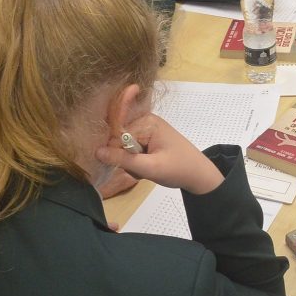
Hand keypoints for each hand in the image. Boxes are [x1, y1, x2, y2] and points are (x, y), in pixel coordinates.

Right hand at [95, 114, 223, 194]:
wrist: (199, 174)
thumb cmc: (178, 169)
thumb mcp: (150, 167)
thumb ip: (123, 159)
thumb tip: (97, 151)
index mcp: (147, 122)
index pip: (116, 135)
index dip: (116, 153)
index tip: (126, 166)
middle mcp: (145, 120)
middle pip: (118, 140)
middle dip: (126, 159)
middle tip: (142, 169)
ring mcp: (147, 128)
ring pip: (124, 147)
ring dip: (131, 162)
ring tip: (147, 169)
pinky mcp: (148, 138)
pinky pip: (132, 149)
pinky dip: (136, 161)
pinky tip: (147, 167)